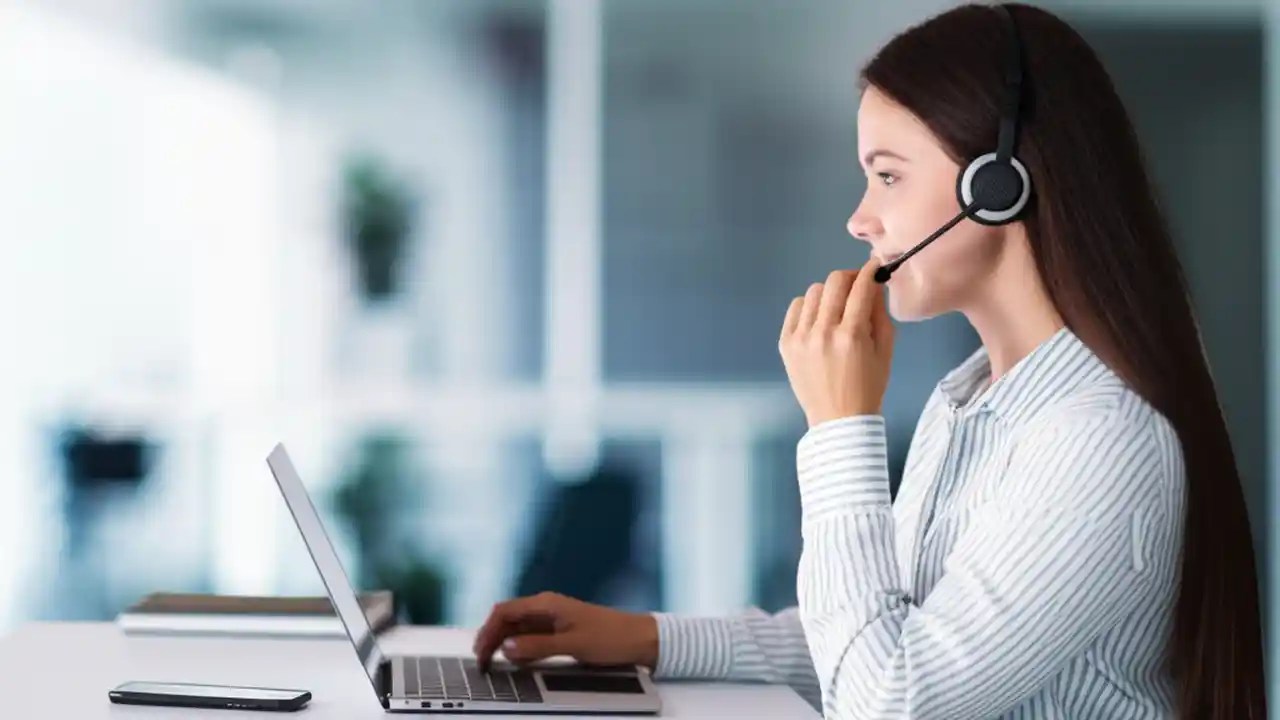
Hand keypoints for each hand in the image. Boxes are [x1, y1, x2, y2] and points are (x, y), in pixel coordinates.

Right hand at [471, 592, 658, 672]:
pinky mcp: (559, 630)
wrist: (638, 639)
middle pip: (507, 618)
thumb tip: (507, 647)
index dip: (488, 631)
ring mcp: (552, 619)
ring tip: (493, 662)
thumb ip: (537, 646)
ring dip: (503, 642)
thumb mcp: (571, 644)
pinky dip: (518, 647)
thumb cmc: (610, 637)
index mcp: (546, 604)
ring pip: (517, 628)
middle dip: (491, 637)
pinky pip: (530, 636)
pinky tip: (516, 660)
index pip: (505, 612)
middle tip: (482, 661)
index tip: (481, 652)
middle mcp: (546, 607)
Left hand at [779, 256, 894, 426]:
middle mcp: (823, 333)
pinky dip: (809, 307)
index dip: (870, 271)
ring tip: (837, 307)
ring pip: (813, 292)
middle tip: (857, 286)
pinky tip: (819, 318)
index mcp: (851, 336)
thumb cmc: (868, 387)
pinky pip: (796, 308)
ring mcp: (801, 338)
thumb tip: (874, 285)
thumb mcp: (884, 351)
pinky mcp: (785, 344)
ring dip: (829, 293)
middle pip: (834, 282)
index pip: (861, 288)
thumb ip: (879, 315)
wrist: (838, 419)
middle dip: (850, 278)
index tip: (875, 267)